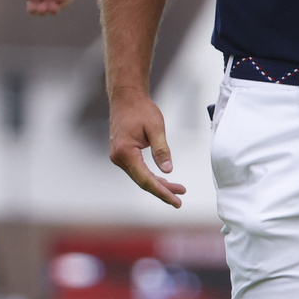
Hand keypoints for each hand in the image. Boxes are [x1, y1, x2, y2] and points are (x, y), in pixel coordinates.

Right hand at [108, 89, 183, 207]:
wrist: (126, 98)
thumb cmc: (140, 109)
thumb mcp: (155, 128)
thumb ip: (161, 150)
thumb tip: (168, 171)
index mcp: (125, 152)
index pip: (145, 179)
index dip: (161, 192)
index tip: (175, 200)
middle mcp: (118, 158)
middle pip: (142, 181)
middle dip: (162, 190)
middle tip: (179, 199)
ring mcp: (118, 157)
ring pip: (140, 177)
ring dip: (158, 184)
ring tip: (177, 189)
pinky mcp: (122, 154)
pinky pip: (137, 170)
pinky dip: (151, 176)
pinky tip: (163, 179)